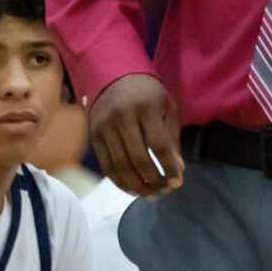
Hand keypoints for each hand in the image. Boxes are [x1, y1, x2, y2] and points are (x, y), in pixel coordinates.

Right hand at [86, 74, 183, 194]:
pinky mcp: (94, 135)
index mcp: (146, 107)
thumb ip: (172, 138)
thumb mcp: (167, 108)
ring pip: (120, 166)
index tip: (177, 181)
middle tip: (165, 191)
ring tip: (151, 194)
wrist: (114, 75)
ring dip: (137, 186)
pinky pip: (106, 165)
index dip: (169, 167)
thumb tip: (178, 169)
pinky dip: (120, 182)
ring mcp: (105, 126)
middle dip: (154, 180)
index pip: (158, 145)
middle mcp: (122, 116)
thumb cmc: (148, 94)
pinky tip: (133, 189)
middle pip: (138, 158)